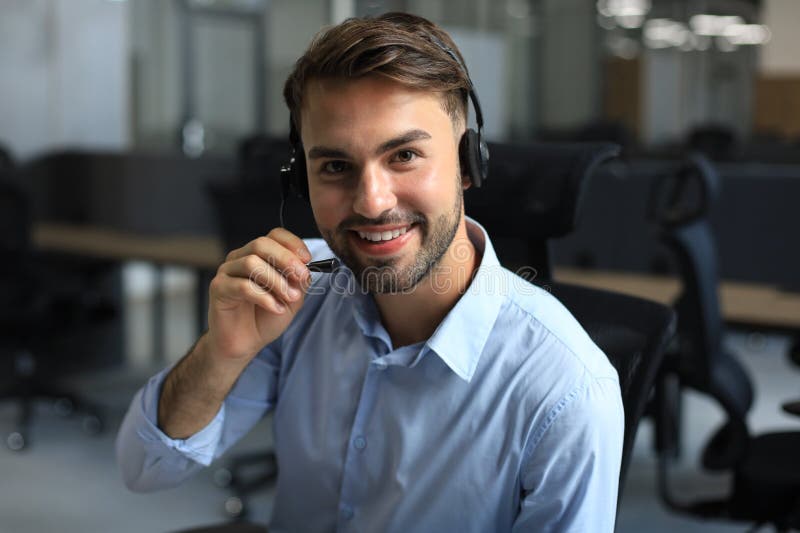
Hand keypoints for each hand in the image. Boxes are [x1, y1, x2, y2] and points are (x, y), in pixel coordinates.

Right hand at [205, 227, 311, 362]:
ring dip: (277, 281)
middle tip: (302, 277)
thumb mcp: (291, 298)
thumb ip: (298, 281)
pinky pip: (242, 286)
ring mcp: (227, 271)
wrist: (245, 343)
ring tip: (290, 298)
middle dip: (286, 260)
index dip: (292, 244)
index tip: (307, 260)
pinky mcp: (218, 288)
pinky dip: (264, 297)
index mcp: (259, 255)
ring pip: (252, 263)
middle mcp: (240, 257)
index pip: (275, 235)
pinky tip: (276, 308)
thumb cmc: (266, 317)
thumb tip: (305, 267)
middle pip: (261, 244)